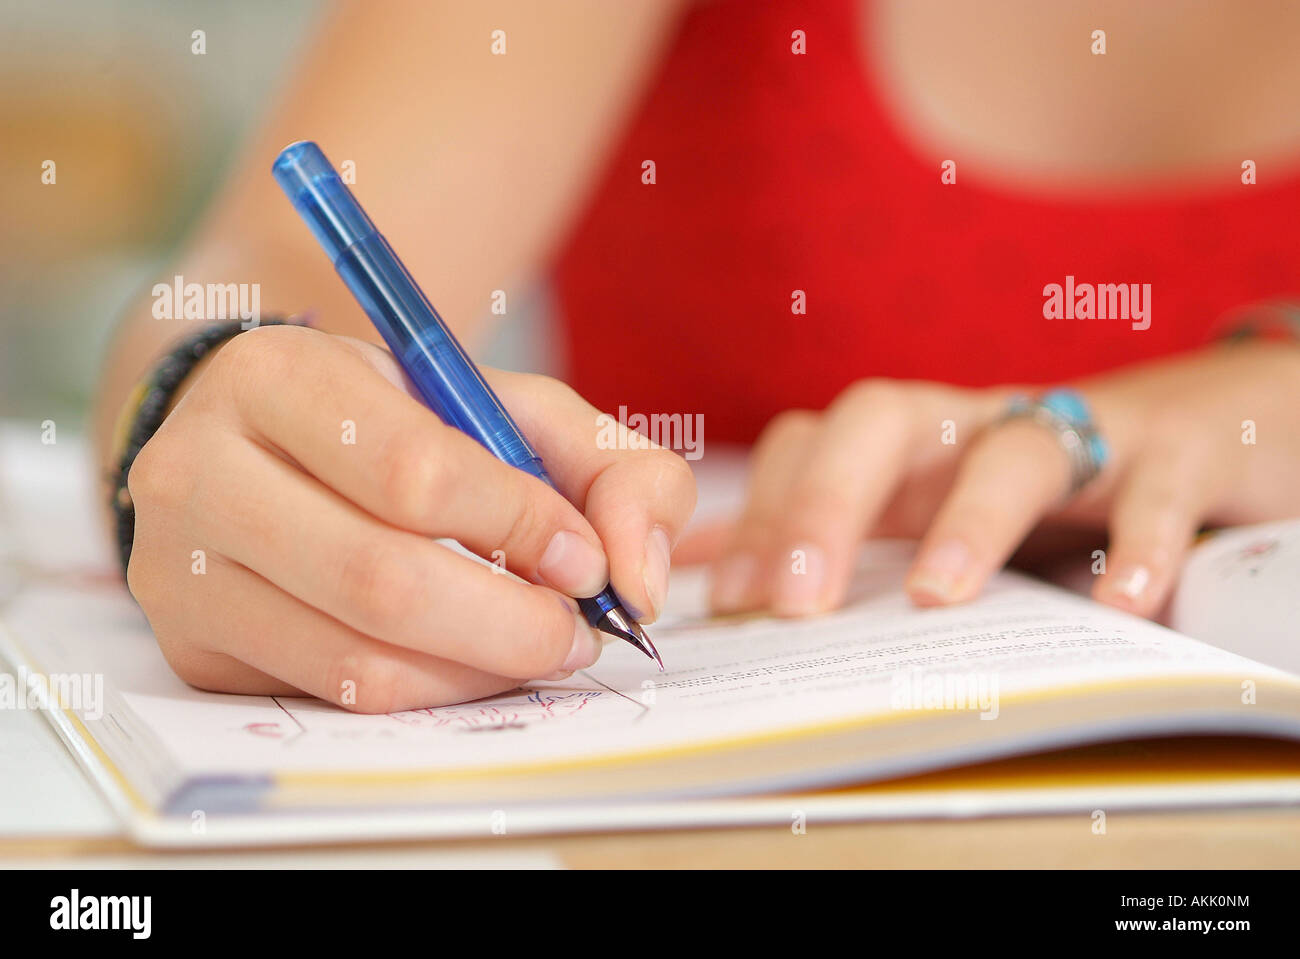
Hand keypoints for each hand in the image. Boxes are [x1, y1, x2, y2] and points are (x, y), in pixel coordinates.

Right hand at [126, 325, 694, 710]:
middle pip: (381, 579)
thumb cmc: (402, 423)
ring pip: (359, 657)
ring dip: (480, 670)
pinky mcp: (193, 644)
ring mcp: (179, 564)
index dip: (520, 527)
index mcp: (278, 374)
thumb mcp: (509, 407)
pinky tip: (473, 665)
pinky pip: (334, 696)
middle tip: (577, 633)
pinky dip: (431, 693)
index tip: (586, 560)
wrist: (265, 444)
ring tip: (537, 648)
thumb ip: (608, 467)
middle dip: (511, 622)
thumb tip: (637, 576)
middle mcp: (200, 466)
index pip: (413, 472)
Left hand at [706, 341, 1299, 619]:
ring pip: (1014, 447)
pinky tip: (1122, 603)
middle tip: (796, 602)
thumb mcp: (921, 507)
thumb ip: (817, 535)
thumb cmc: (1025, 484)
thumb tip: (698, 576)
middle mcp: (972, 425)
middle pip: (880, 418)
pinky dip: (1144, 541)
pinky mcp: (1175, 453)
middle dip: (826, 504)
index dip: (761, 512)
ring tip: (937, 598)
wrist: (1193, 431)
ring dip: (969, 519)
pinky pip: (1161, 487)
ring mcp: (1072, 430)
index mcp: (906, 444)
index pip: (808, 442)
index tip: (734, 601)